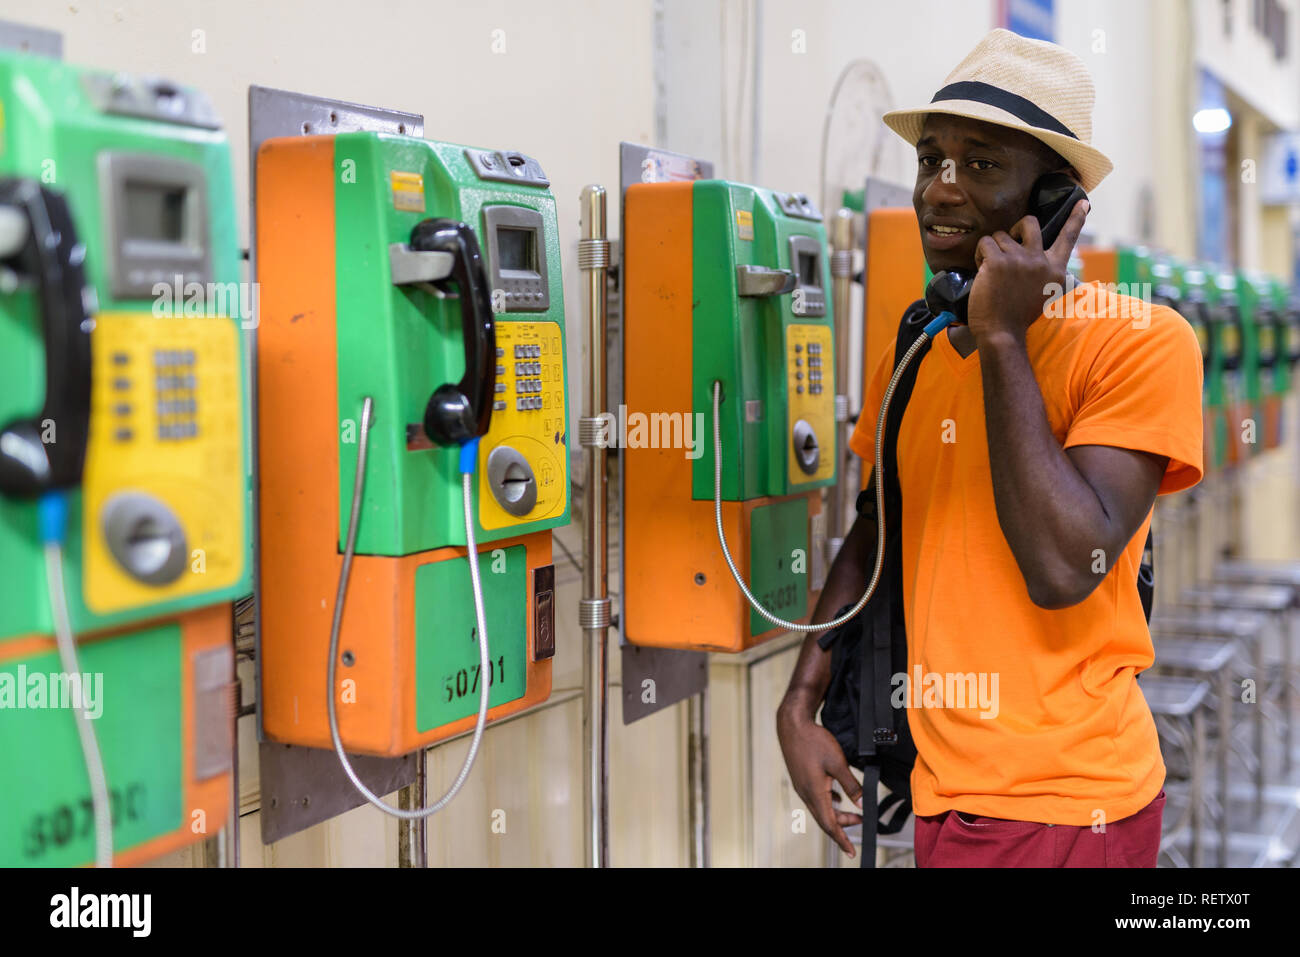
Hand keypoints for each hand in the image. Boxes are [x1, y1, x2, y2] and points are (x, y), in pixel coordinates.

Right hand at [777, 706, 863, 855]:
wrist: (792, 725)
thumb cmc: (812, 740)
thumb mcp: (838, 762)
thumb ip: (851, 785)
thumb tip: (861, 804)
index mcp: (814, 792)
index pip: (829, 824)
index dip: (842, 839)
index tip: (851, 851)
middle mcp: (806, 792)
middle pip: (825, 819)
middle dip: (843, 827)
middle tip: (860, 824)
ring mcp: (802, 786)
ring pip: (820, 809)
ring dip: (836, 814)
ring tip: (853, 814)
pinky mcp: (801, 778)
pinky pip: (816, 798)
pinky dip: (829, 803)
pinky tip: (837, 797)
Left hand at [966, 199, 1089, 344]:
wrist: (1001, 333)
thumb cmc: (1016, 317)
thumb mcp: (1042, 294)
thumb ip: (1043, 273)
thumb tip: (1038, 257)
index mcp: (1055, 270)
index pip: (1069, 238)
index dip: (1076, 218)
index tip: (1084, 202)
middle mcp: (1040, 261)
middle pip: (1029, 223)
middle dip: (1016, 227)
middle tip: (1008, 242)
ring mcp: (1019, 259)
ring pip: (1001, 235)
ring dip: (992, 249)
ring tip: (991, 270)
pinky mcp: (998, 261)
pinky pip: (985, 243)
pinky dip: (980, 254)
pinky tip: (981, 270)